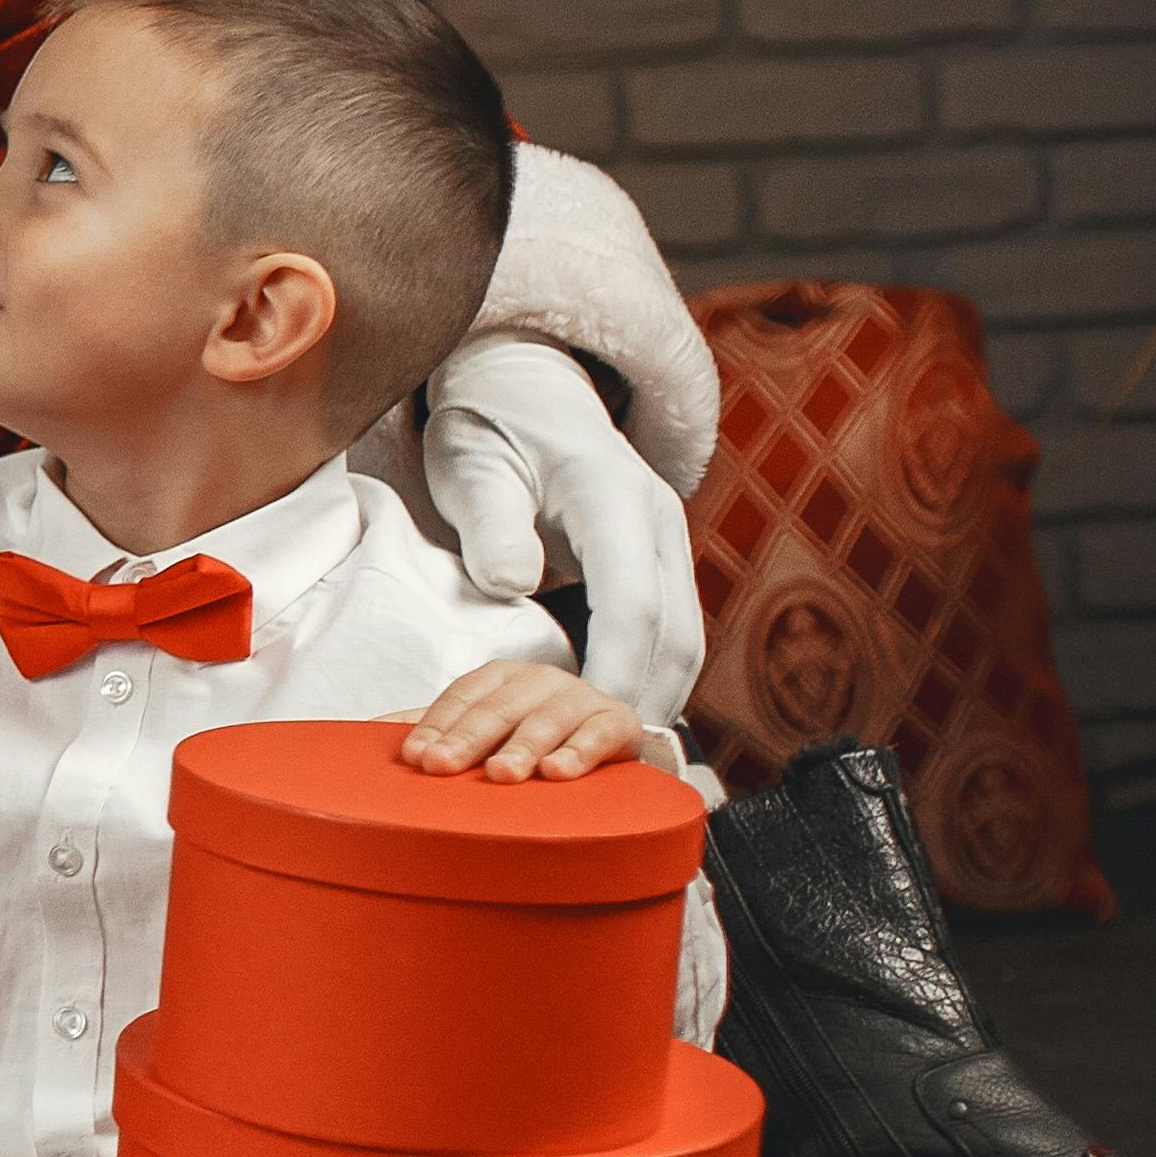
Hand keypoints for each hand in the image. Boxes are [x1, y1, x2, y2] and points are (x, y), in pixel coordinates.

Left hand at [402, 658, 654, 782]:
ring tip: (501, 774)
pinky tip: (558, 773)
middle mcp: (539, 680)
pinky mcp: (618, 722)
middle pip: (496, 709)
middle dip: (466, 738)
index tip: (413, 757)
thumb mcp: (483, 728)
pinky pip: (598, 735)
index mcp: (500, 678)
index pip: (461, 697)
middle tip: (440, 766)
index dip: (435, 725)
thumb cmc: (529, 737)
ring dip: (521, 748)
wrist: (609, 742)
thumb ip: (433, 729)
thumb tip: (364, 733)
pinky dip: (578, 753)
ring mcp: (580, 698)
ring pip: (546, 722)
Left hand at [420, 335, 699, 728]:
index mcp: (613, 495)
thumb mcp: (472, 464)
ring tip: (613, 760)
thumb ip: (490, 521)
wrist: (526, 390)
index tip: (596, 724)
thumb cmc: (490, 429)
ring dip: (653, 699)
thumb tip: (509, 581)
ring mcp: (666, 543)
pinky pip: (667, 634)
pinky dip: (647, 681)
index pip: (633, 599)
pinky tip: (613, 722)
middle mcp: (659, 521)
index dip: (619, 669)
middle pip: (674, 631)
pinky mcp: (658, 564)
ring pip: (683, 640)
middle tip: (606, 766)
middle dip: (644, 701)